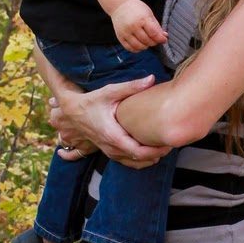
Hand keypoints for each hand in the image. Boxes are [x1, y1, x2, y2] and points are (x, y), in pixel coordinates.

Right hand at [49, 76, 170, 165]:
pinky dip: (140, 161)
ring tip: (163, 149)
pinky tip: (150, 154)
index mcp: (113, 135)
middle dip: (156, 154)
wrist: (72, 112)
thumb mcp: (110, 92)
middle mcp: (111, 147)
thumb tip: (151, 79)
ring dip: (149, 159)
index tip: (168, 144)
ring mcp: (109, 151)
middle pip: (139, 159)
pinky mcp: (108, 151)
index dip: (156, 150)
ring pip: (133, 163)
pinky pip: (127, 162)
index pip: (139, 151)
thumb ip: (131, 87)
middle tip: (171, 144)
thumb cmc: (91, 101)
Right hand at [111, 0, 167, 51]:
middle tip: (155, 39)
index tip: (164, 40)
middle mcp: (132, 26)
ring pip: (139, 46)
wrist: (120, 6)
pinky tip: (140, 44)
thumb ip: (157, 26)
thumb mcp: (149, 14)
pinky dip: (137, 49)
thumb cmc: (136, 9)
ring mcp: (125, 32)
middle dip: (153, 42)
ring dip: (146, 46)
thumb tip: (164, 37)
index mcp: (142, 19)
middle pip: (147, 41)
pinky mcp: (120, 37)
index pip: (153, 33)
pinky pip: (130, 48)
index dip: (160, 38)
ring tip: (147, 42)